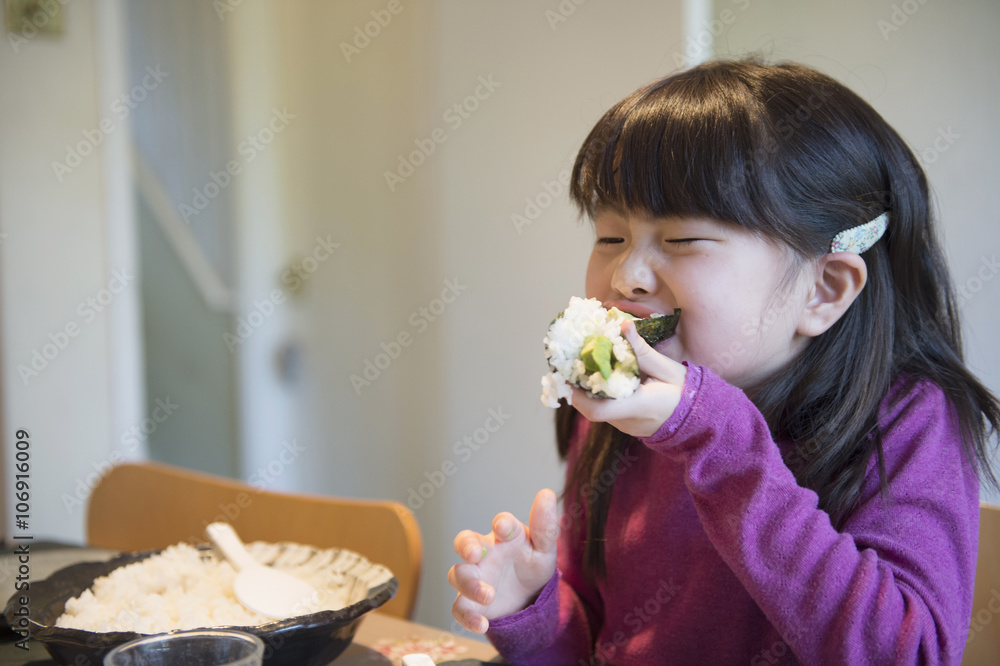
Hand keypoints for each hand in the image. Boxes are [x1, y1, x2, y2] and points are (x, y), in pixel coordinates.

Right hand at [448, 488, 558, 633]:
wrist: (530, 602)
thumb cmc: (533, 566)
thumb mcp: (545, 550)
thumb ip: (545, 526)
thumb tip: (546, 493)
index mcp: (504, 537)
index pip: (501, 524)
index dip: (502, 524)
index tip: (504, 528)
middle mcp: (485, 554)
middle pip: (465, 542)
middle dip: (466, 545)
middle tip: (475, 553)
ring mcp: (474, 577)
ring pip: (458, 574)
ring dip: (469, 584)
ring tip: (489, 595)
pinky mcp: (470, 602)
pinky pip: (460, 608)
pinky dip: (467, 617)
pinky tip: (482, 625)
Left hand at [571, 319, 687, 437]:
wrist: (700, 416)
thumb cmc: (685, 391)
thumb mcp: (667, 368)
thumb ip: (642, 350)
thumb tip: (624, 324)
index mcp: (638, 407)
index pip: (598, 409)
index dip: (578, 394)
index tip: (568, 374)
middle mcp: (627, 421)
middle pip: (592, 409)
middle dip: (578, 388)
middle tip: (572, 364)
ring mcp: (626, 426)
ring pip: (597, 410)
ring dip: (588, 390)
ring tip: (584, 366)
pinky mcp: (627, 425)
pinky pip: (607, 411)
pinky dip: (599, 395)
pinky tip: (600, 376)